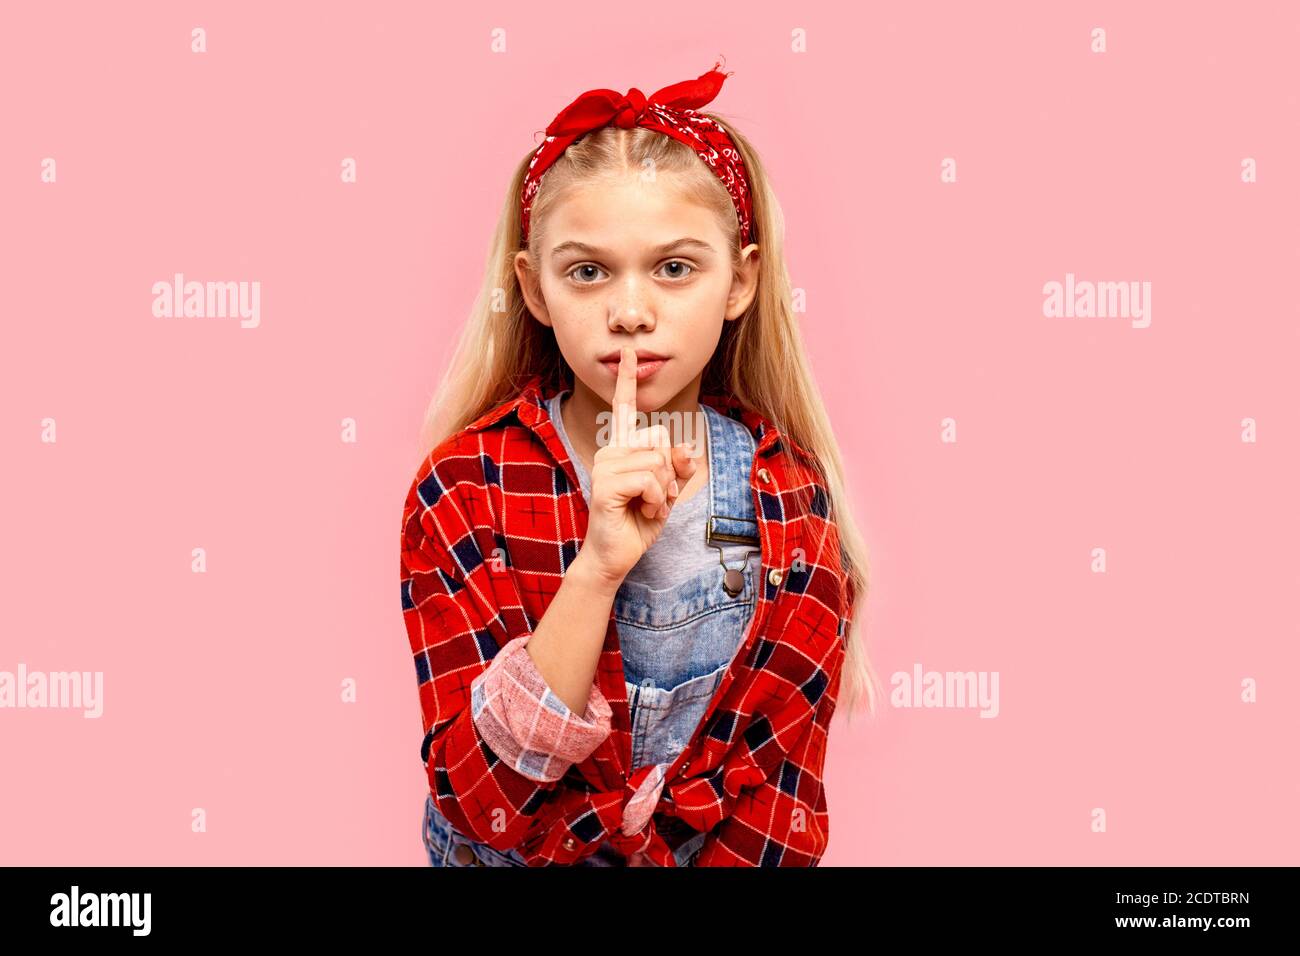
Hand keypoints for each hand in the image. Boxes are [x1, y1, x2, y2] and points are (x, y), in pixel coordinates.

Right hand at [578, 346, 697, 589]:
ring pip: (658, 461)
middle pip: (659, 439)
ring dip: (664, 490)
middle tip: (656, 496)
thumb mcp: (668, 492)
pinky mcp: (605, 485)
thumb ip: (679, 468)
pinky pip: (650, 479)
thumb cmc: (639, 522)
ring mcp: (605, 467)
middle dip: (670, 472)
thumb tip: (685, 448)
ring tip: (647, 506)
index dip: (627, 381)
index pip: (626, 409)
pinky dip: (657, 499)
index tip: (628, 353)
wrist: (615, 555)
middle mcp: (611, 452)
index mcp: (623, 449)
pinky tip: (644, 511)